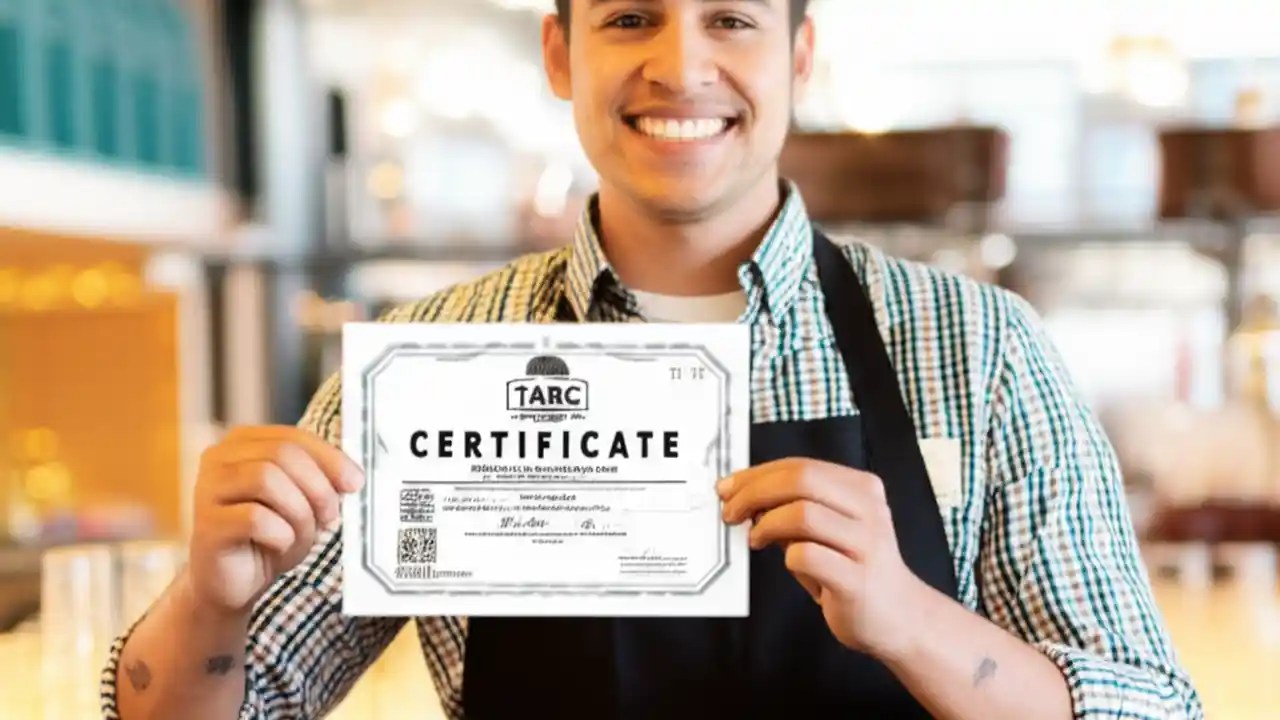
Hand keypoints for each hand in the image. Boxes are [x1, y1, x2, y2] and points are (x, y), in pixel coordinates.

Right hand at [188, 426, 363, 614]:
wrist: (234, 583)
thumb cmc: (269, 536)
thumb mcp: (301, 501)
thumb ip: (319, 479)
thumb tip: (351, 476)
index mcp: (243, 443)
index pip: (293, 437)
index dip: (329, 458)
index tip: (355, 482)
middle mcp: (219, 458)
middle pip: (282, 454)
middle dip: (317, 487)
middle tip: (331, 516)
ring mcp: (207, 489)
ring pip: (267, 479)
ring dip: (299, 511)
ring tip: (301, 534)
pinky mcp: (207, 524)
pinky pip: (254, 518)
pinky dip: (280, 534)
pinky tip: (280, 545)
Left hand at [717, 457, 929, 658]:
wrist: (897, 618)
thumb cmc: (853, 570)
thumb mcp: (829, 529)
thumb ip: (795, 508)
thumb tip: (744, 495)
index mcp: (862, 489)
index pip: (800, 466)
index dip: (757, 474)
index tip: (728, 488)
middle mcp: (869, 510)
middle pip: (801, 480)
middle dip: (754, 492)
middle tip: (731, 512)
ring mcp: (866, 544)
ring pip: (802, 514)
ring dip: (766, 524)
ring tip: (755, 539)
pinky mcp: (856, 579)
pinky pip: (807, 555)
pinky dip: (786, 556)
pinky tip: (787, 561)